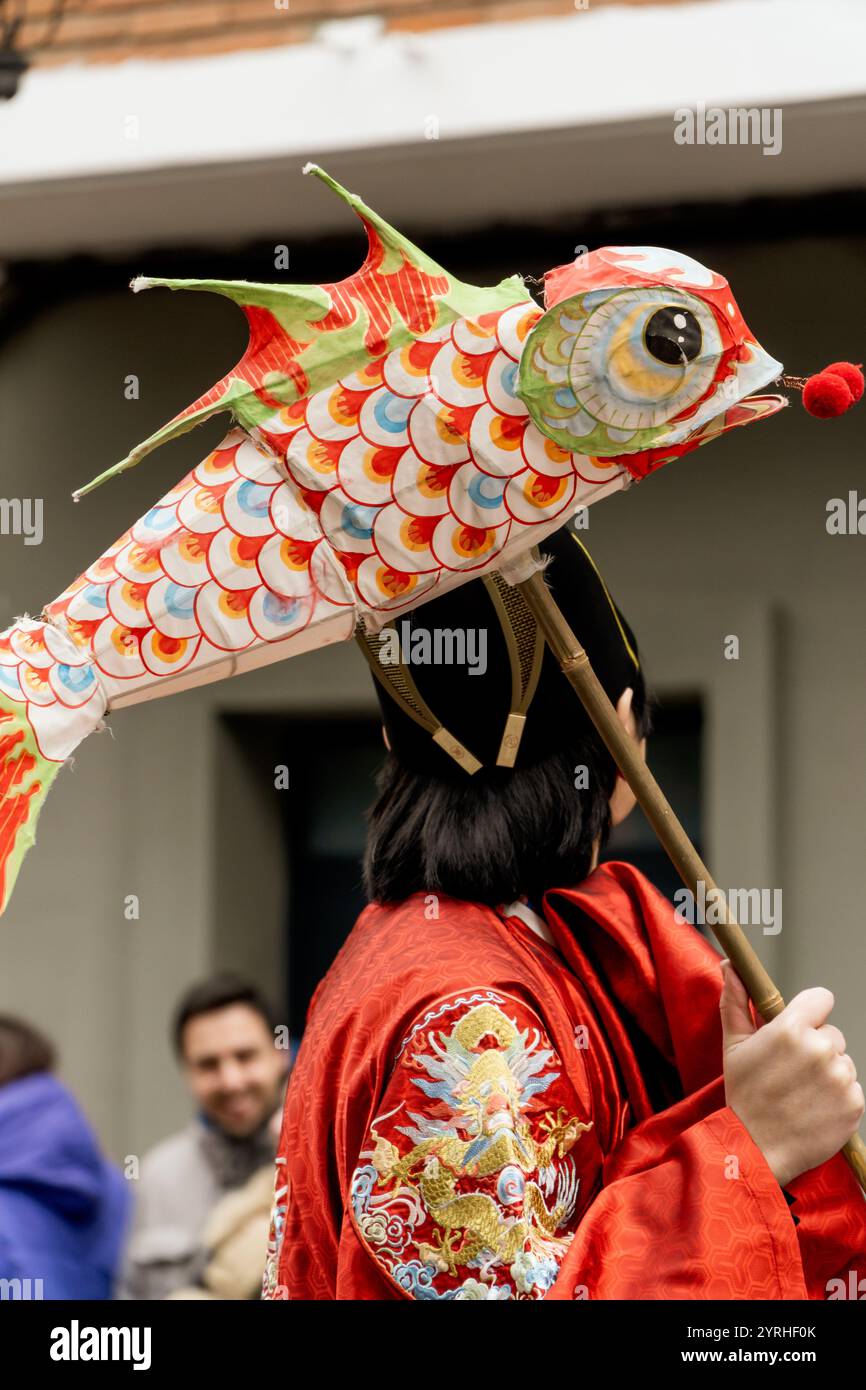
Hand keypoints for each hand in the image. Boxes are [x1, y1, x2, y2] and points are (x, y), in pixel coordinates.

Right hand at [720, 959, 864, 1187]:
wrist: (756, 1149)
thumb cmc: (744, 1095)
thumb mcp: (734, 1045)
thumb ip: (736, 1001)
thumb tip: (731, 968)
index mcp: (790, 1029)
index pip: (821, 998)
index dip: (811, 1012)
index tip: (801, 1028)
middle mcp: (819, 1049)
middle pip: (831, 1034)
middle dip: (816, 1048)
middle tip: (792, 1072)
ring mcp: (840, 1077)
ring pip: (842, 1062)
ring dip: (828, 1073)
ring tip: (802, 1093)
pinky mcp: (854, 1103)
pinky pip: (852, 1088)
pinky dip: (838, 1097)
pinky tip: (815, 1108)